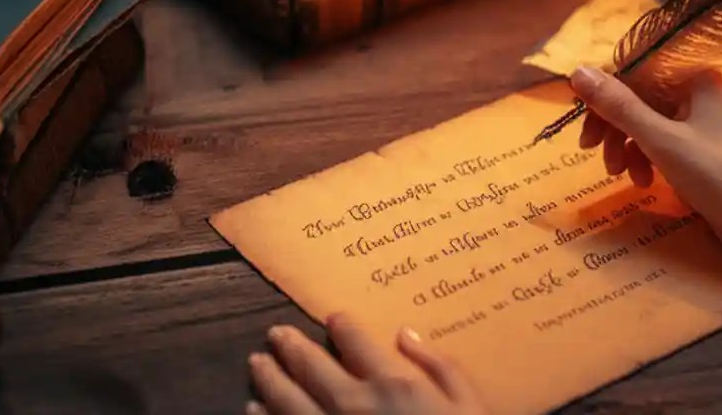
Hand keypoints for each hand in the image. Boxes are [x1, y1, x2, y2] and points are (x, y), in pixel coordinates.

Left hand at [246, 313, 484, 414]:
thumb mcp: (469, 405)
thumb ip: (440, 367)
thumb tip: (407, 335)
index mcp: (391, 383)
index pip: (357, 342)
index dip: (342, 326)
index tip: (332, 317)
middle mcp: (351, 403)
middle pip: (312, 366)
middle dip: (292, 347)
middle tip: (275, 334)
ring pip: (286, 400)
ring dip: (269, 380)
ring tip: (257, 364)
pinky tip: (252, 410)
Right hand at [569, 65, 721, 261]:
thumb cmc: (720, 176)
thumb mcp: (662, 141)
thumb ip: (618, 106)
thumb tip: (576, 72)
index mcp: (696, 73)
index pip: (634, 69)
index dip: (603, 93)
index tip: (583, 123)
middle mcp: (700, 86)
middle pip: (638, 94)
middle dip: (614, 125)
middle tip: (593, 152)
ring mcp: (703, 114)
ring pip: (646, 118)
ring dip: (627, 145)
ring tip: (622, 175)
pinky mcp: (702, 141)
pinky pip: (662, 137)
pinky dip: (646, 156)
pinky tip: (644, 180)